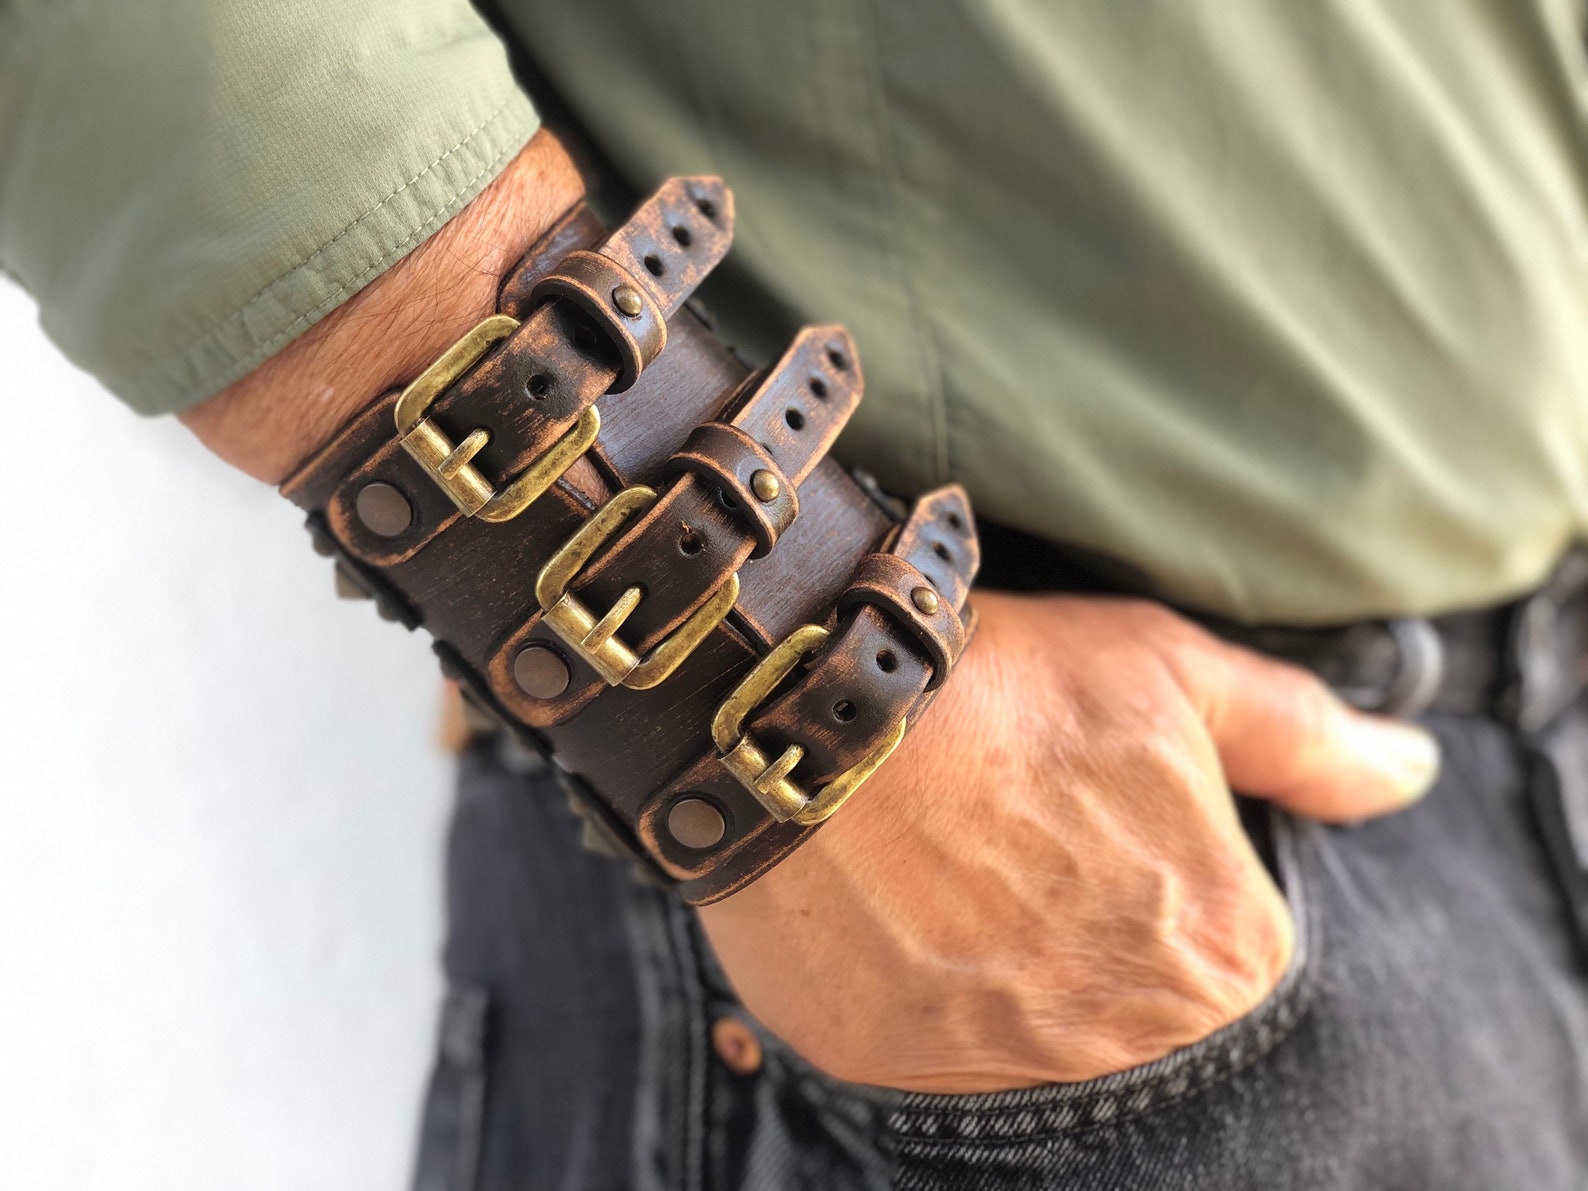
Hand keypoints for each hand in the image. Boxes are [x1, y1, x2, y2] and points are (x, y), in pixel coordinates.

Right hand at [698, 591, 1437, 1092]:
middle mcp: (1132, 1048)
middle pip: (1141, 1028)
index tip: (1108, 858)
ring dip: (1018, 993)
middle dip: (1096, 958)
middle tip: (1028, 878)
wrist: (808, 707)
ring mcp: (1007, 1077)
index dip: (1165, 901)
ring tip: (964, 898)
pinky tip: (904, 926)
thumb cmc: (1001, 684)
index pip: (1232, 972)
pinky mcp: (895, 1081)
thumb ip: (1306, 738)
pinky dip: (931, 1009)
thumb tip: (1411, 774)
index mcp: (1222, 957)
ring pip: (1042, 1058)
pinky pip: (938, 1068)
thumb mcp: (1170, 674)